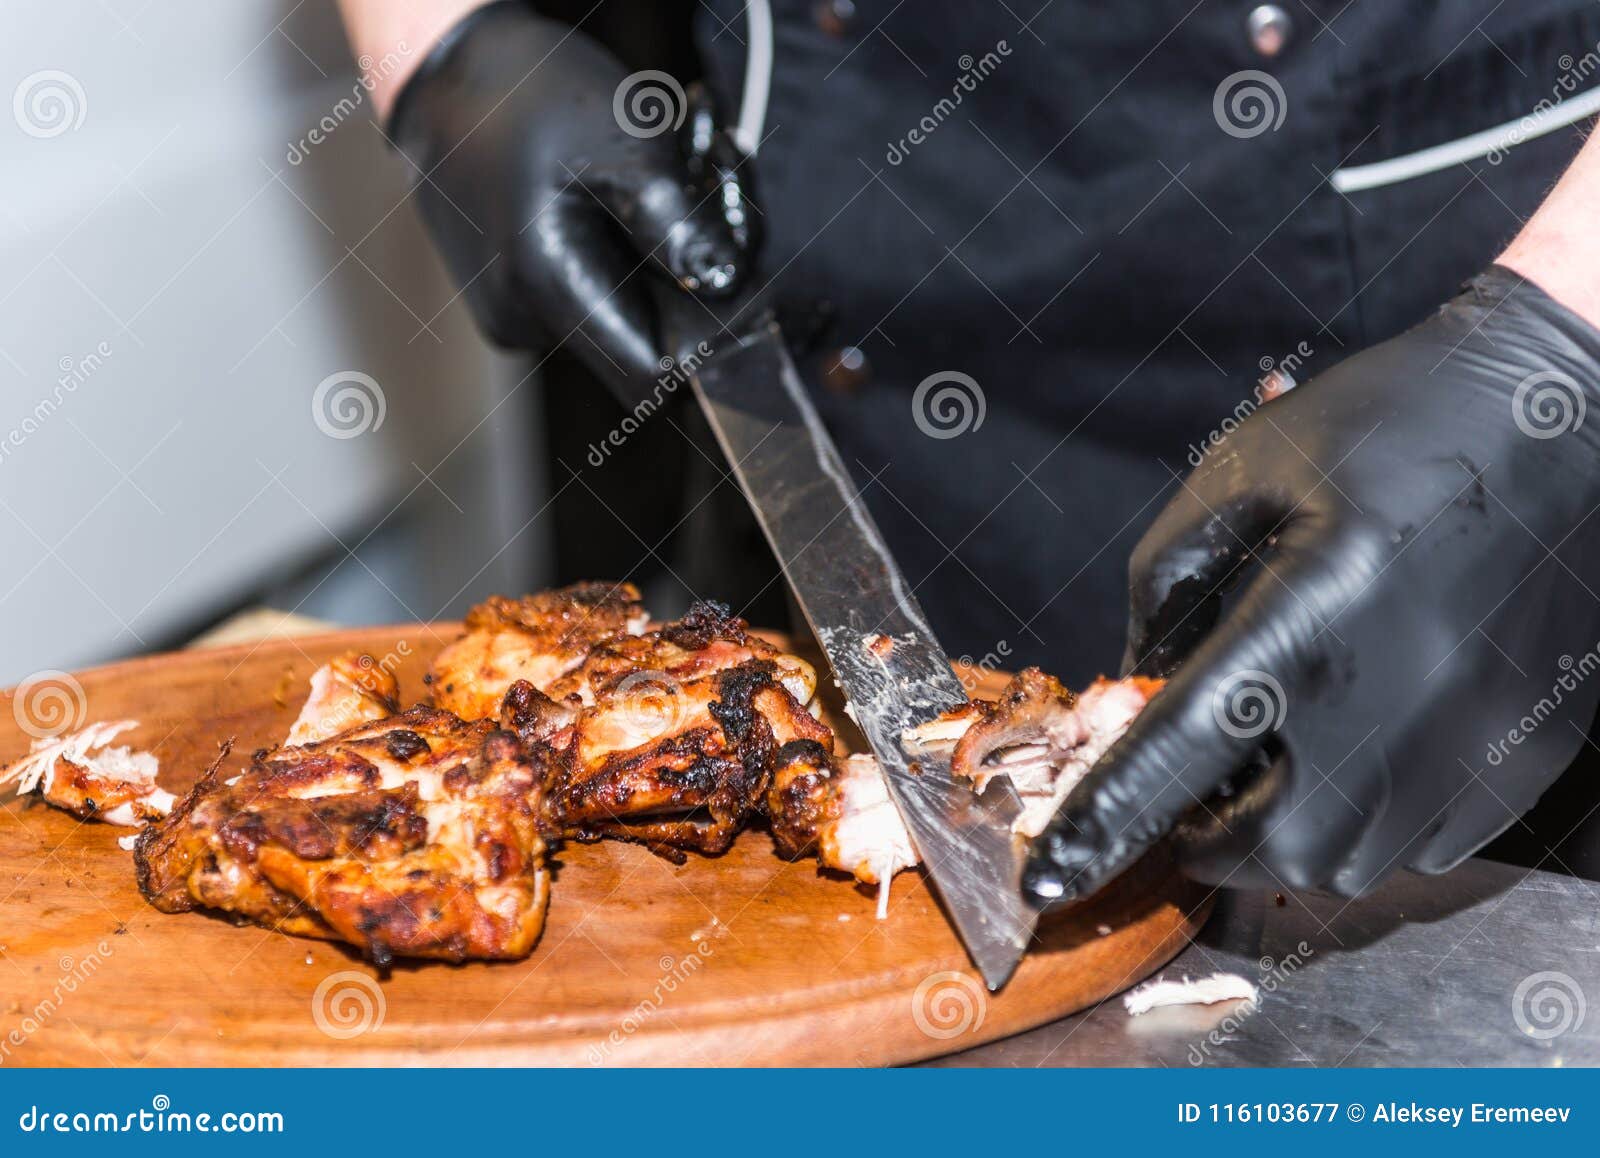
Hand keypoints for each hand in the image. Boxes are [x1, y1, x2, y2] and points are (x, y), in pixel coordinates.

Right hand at [387, 2, 754, 403]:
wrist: (448, 73)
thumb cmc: (530, 97)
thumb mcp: (626, 145)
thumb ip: (680, 230)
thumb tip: (722, 286)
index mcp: (547, 289)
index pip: (648, 378)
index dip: (699, 345)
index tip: (717, 279)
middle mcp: (523, 322)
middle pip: (637, 343)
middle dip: (677, 284)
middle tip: (690, 197)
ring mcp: (510, 316)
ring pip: (613, 319)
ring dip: (647, 265)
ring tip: (643, 188)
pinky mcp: (508, 301)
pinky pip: (583, 300)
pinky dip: (612, 259)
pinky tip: (607, 203)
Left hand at [1023, 266, 1599, 903]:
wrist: (1564, 418)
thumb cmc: (1391, 427)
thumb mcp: (1245, 472)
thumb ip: (1166, 585)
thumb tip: (1138, 683)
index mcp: (1301, 628)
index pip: (1170, 761)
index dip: (1098, 826)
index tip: (1044, 880)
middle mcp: (1384, 715)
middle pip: (1252, 843)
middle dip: (1198, 825)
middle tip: (1192, 769)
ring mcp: (1462, 755)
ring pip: (1332, 861)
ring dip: (1279, 824)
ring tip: (1284, 739)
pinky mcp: (1512, 769)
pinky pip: (1408, 843)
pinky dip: (1359, 812)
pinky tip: (1365, 729)